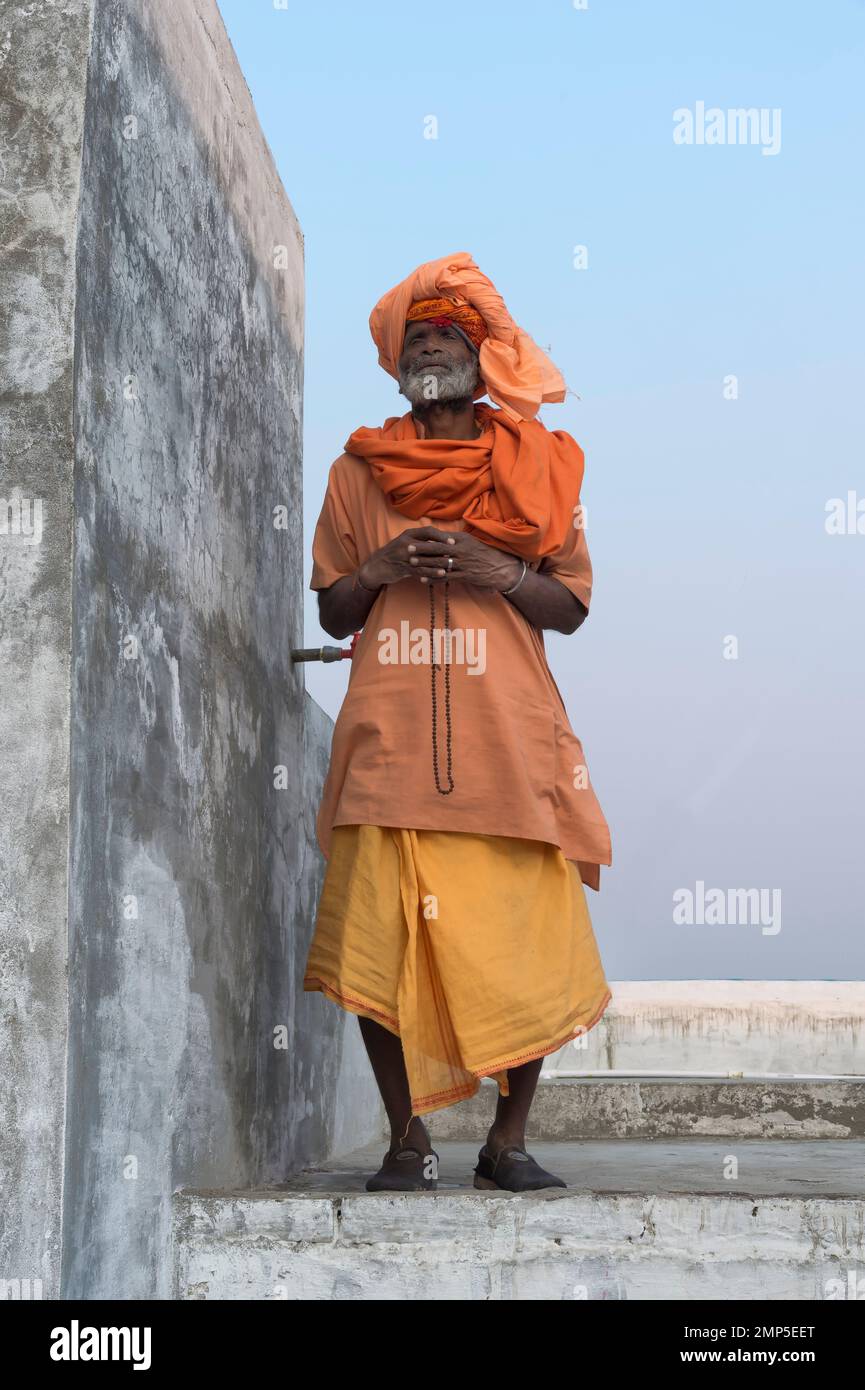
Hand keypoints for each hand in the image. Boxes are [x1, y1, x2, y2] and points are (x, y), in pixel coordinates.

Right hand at [357, 527, 458, 588]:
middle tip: (456, 552)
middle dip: (443, 549)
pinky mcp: (403, 568)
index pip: (427, 531)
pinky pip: (421, 571)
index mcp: (408, 534)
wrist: (377, 566)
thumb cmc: (395, 553)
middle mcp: (407, 543)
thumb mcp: (406, 543)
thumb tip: (441, 540)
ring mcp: (404, 556)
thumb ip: (421, 541)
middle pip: (429, 545)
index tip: (452, 540)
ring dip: (440, 562)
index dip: (441, 535)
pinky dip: (432, 573)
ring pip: (426, 559)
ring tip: (451, 565)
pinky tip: (441, 574)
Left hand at [399, 528, 523, 590]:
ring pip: (440, 563)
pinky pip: (446, 577)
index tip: (414, 537)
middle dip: (421, 550)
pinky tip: (423, 580)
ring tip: (412, 564)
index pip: (441, 538)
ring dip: (424, 564)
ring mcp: (463, 563)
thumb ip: (456, 539)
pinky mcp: (464, 575)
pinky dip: (434, 578)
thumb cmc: (486, 553)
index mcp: (462, 540)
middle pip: (437, 549)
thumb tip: (442, 537)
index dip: (427, 539)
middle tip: (408, 549)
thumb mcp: (472, 541)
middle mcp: (461, 550)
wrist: (501, 567)